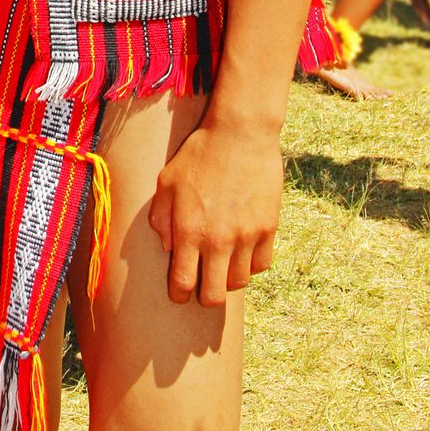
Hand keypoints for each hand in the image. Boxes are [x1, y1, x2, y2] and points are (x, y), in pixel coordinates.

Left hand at [148, 121, 283, 306]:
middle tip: (203, 285)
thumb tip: (168, 248)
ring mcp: (247, 236)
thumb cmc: (198, 155)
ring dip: (228, 278)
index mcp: (189, 231)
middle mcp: (219, 240)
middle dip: (205, 296)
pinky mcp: (268, 229)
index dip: (179, 295)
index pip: (184, 284)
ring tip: (221, 263)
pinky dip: (250, 265)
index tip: (179, 293)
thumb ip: (161, 219)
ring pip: (239, 283)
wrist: (240, 134)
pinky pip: (261, 265)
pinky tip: (241, 251)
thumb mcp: (166, 182)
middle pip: (215, 296)